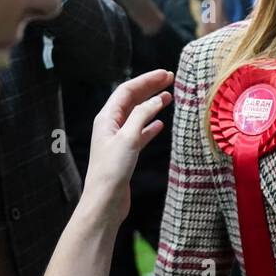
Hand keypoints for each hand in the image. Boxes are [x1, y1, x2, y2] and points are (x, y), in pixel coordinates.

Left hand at [81, 70, 172, 225]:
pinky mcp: (125, 153)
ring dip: (152, 105)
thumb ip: (143, 115)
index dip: (146, 80)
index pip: (127, 90)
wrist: (105, 200)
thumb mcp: (128, 138)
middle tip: (170, 79)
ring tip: (169, 97)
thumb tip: (158, 98)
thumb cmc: (112, 170)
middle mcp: (110, 125)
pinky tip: (161, 125)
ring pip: (137, 115)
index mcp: (106, 118)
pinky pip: (139, 133)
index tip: (165, 74)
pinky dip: (150, 126)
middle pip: (132, 100)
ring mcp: (118, 139)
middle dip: (150, 88)